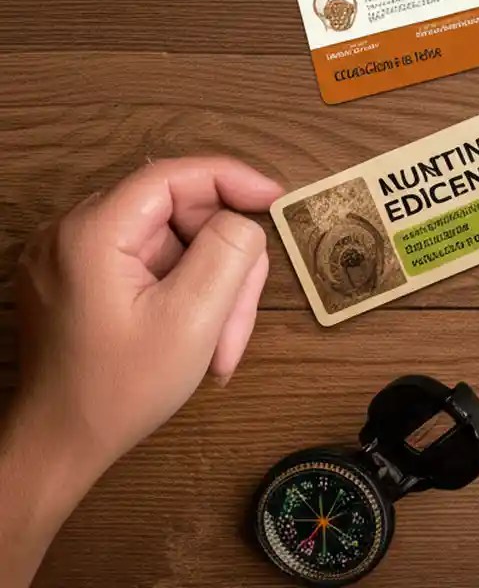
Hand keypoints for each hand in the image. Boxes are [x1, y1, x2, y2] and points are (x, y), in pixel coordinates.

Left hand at [10, 157, 283, 477]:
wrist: (60, 445)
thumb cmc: (121, 389)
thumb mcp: (192, 320)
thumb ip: (228, 253)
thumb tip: (243, 221)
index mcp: (94, 232)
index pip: (172, 175)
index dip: (232, 179)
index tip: (277, 200)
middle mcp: (73, 233)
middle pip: (176, 215)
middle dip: (222, 262)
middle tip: (240, 318)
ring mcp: (71, 258)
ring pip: (169, 246)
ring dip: (207, 290)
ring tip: (218, 346)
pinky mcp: (77, 281)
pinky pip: (147, 267)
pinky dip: (182, 295)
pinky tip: (196, 339)